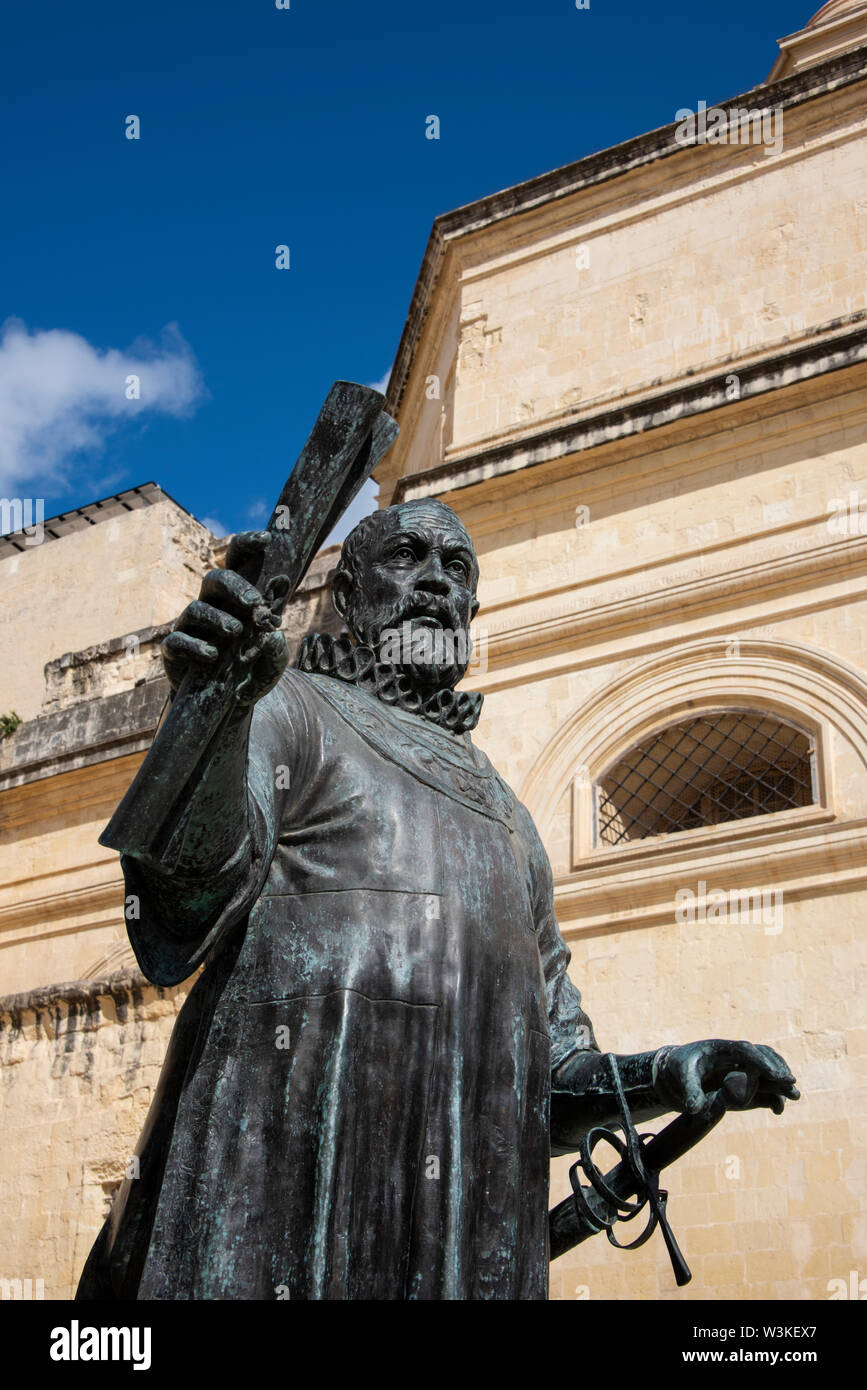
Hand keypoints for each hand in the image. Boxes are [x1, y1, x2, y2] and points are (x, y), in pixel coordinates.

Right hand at [162, 531, 289, 705]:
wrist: (225, 705)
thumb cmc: (250, 674)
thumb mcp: (271, 666)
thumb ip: (276, 651)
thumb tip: (272, 636)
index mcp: (236, 601)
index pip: (237, 563)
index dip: (247, 545)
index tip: (266, 540)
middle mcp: (211, 606)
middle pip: (214, 580)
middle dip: (234, 587)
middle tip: (255, 604)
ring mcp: (190, 627)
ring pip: (197, 608)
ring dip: (218, 618)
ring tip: (237, 632)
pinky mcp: (175, 650)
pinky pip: (178, 640)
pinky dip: (195, 645)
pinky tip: (212, 655)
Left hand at [653, 1039, 799, 1116]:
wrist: (681, 1073)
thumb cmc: (682, 1067)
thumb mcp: (683, 1076)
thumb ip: (690, 1090)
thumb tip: (694, 1108)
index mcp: (724, 1048)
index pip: (747, 1051)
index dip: (761, 1062)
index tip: (775, 1074)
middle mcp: (738, 1057)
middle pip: (764, 1058)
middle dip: (778, 1069)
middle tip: (790, 1083)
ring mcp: (744, 1070)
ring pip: (769, 1071)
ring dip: (782, 1082)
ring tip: (794, 1095)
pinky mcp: (746, 1085)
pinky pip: (764, 1088)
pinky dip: (773, 1097)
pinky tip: (778, 1109)